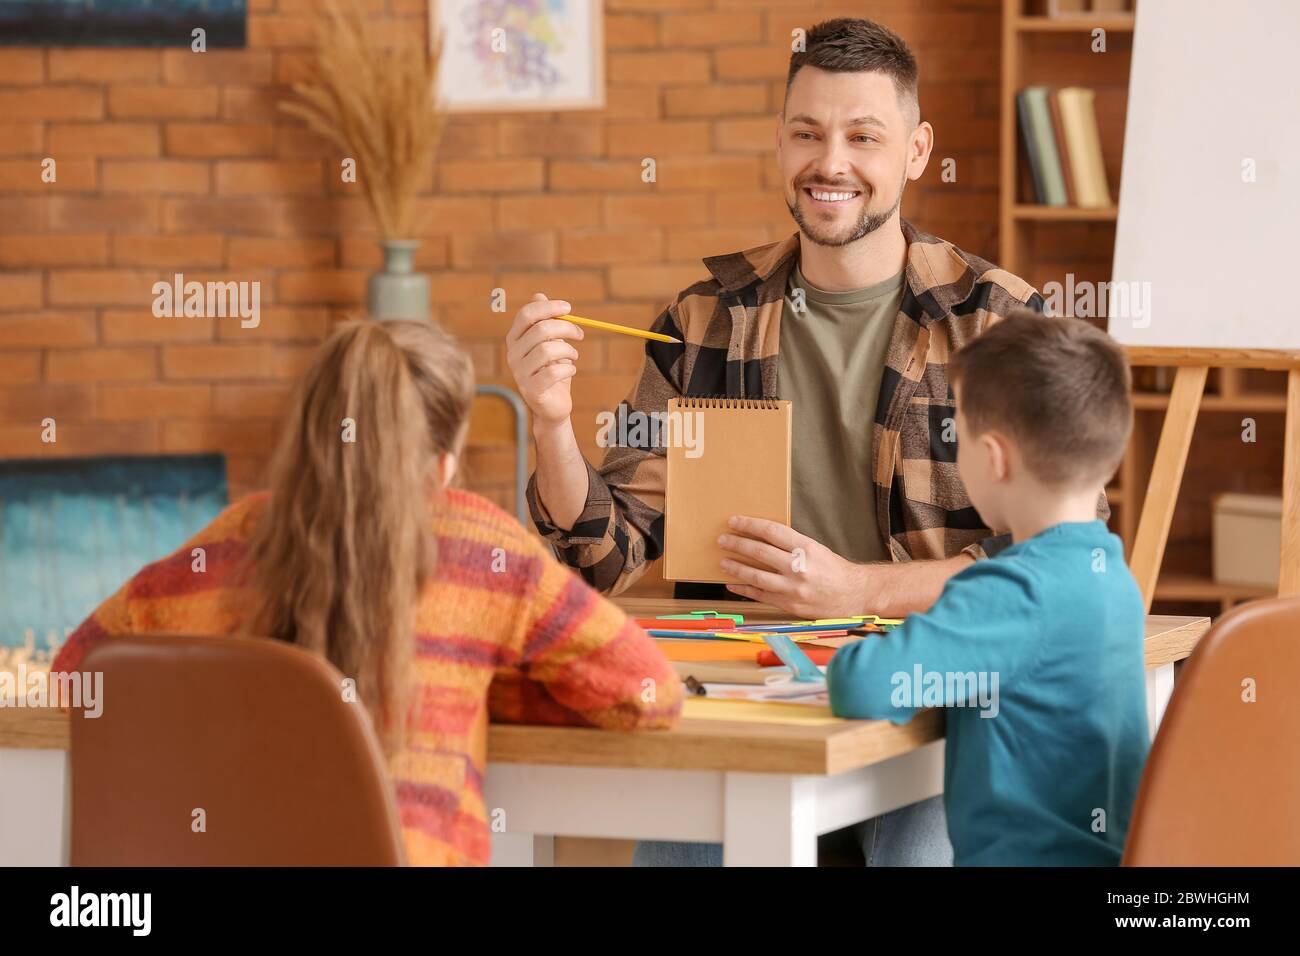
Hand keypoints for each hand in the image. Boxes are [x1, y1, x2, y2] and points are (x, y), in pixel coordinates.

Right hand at [505, 293, 584, 428]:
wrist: (553, 406)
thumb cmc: (553, 371)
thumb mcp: (550, 344)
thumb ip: (544, 322)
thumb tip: (538, 295)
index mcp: (515, 339)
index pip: (527, 315)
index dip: (548, 307)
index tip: (569, 308)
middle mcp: (513, 355)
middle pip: (540, 330)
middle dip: (566, 328)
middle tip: (580, 333)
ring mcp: (519, 374)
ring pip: (548, 350)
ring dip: (569, 351)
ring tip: (574, 356)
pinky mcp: (531, 390)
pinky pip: (554, 372)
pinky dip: (568, 368)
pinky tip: (570, 370)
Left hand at [718, 515, 873, 617]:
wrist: (853, 595)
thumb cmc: (833, 569)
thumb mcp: (815, 548)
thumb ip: (790, 544)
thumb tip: (761, 537)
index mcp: (805, 548)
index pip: (771, 532)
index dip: (749, 525)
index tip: (734, 522)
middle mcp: (798, 567)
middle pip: (760, 552)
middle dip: (737, 544)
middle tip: (722, 540)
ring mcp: (792, 588)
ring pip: (756, 576)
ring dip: (736, 568)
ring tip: (723, 562)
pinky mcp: (788, 605)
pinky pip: (760, 596)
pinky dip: (744, 590)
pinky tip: (733, 584)